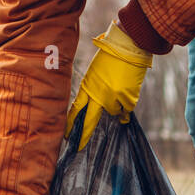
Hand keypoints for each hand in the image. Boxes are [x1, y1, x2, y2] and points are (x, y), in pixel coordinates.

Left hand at [66, 20, 152, 148]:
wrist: (127, 47)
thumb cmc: (110, 57)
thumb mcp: (96, 73)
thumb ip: (95, 89)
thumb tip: (101, 106)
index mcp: (88, 86)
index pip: (76, 108)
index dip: (71, 123)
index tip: (67, 136)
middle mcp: (99, 95)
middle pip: (90, 120)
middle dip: (84, 135)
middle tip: (79, 147)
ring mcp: (114, 98)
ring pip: (113, 112)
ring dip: (116, 108)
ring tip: (119, 95)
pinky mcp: (128, 98)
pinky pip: (127, 109)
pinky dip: (127, 107)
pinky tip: (127, 100)